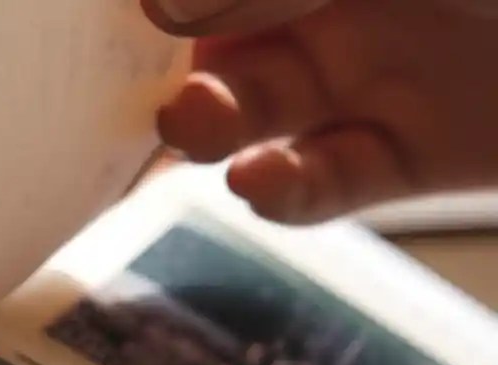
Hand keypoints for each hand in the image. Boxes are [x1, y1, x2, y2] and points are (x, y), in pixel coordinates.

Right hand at [142, 0, 497, 223]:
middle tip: (121, 85)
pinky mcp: (411, 155)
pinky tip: (254, 182)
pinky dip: (284, 193)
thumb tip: (159, 5)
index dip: (150, 12)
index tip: (106, 29)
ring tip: (187, 126)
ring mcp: (374, 81)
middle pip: (213, 47)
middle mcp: (334, 10)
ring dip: (209, 130)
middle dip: (161, 70)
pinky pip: (328, 182)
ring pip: (261, 115)